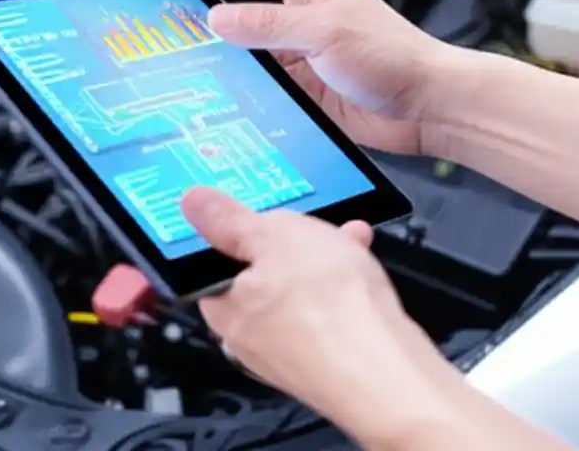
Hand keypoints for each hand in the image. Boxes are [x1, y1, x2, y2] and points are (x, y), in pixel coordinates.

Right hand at [172, 0, 463, 155]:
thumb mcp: (323, 31)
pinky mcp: (305, 88)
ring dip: (227, 59)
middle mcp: (303, 16)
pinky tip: (224, 95)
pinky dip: (245, 89)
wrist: (426, 105)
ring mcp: (302, 53)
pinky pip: (264, 85)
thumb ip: (267, 24)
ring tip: (190, 62)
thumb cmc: (392, 55)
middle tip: (169, 16)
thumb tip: (218, 18)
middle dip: (208, 14)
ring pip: (249, 52)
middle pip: (243, 10)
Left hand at [181, 188, 468, 447]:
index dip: (241, 232)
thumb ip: (229, 219)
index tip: (262, 214)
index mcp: (221, 307)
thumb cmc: (328, 307)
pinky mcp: (325, 365)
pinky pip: (328, 317)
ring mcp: (288, 355)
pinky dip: (343, 292)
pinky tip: (365, 273)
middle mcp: (248, 338)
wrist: (386, 374)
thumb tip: (193, 204)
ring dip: (325, 262)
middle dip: (294, 243)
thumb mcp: (273, 236)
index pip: (215, 263)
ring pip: (300, 294)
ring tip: (351, 240)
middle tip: (316, 225)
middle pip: (263, 275)